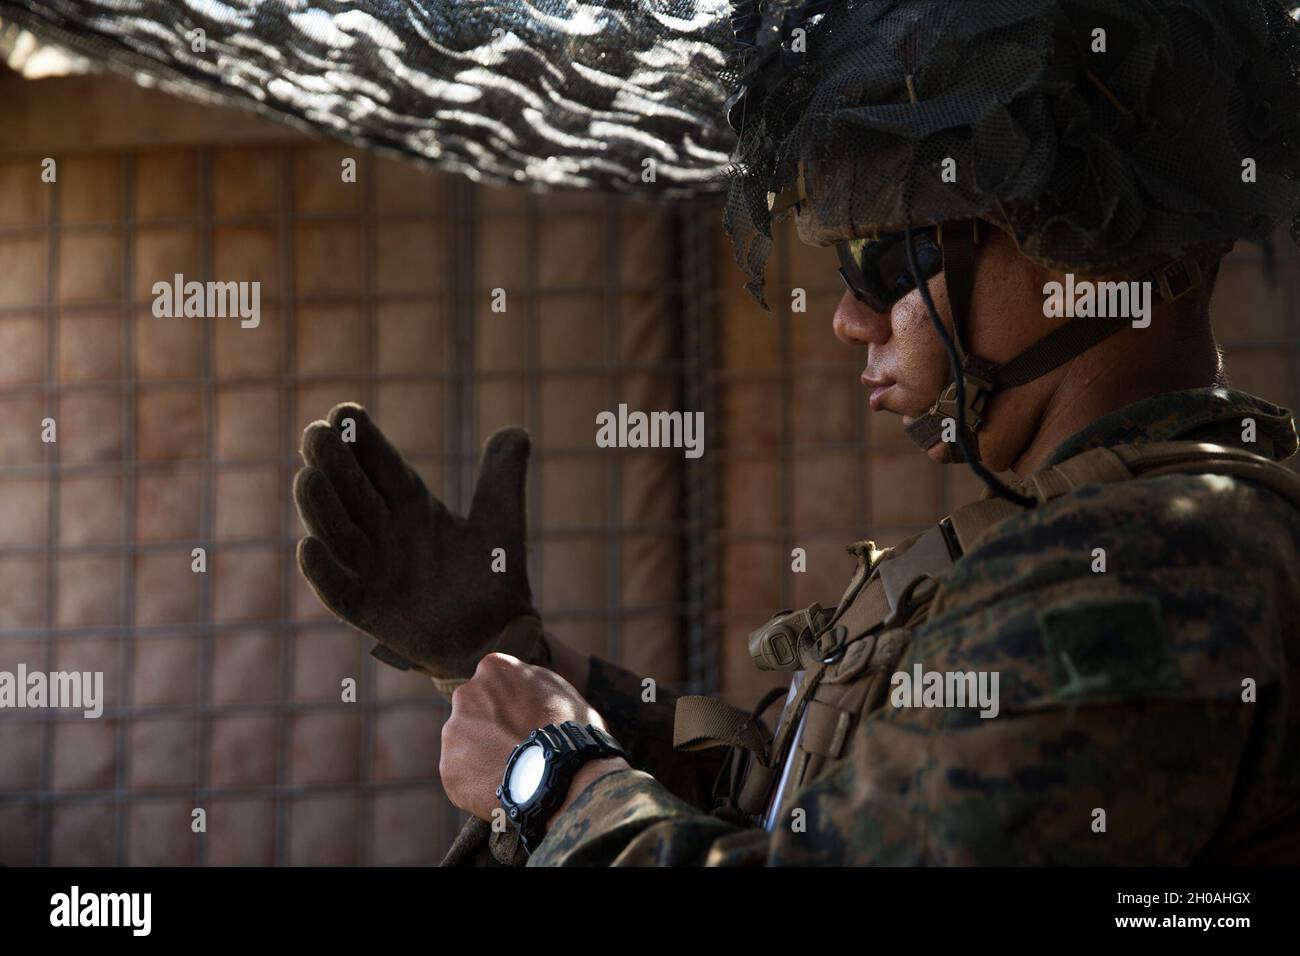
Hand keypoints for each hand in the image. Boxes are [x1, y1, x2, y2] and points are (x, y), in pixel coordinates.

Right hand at [294, 403, 536, 682]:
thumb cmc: (494, 576)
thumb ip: (504, 478)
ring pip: (337, 534)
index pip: (381, 466)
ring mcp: (373, 570)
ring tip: (308, 476)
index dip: (362, 440)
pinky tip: (308, 546)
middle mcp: (385, 532)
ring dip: (320, 507)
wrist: (497, 634)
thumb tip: (517, 431)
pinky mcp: (369, 610)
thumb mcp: (502, 522)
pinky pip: (339, 590)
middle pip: (351, 492)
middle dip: (334, 464)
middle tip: (317, 433)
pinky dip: (322, 570)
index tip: (344, 412)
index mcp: (412, 505)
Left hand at [440, 653, 628, 822]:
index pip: (495, 685)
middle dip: (491, 729)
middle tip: (517, 749)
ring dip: (483, 757)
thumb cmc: (571, 730)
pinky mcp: (448, 768)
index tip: (524, 723)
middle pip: (475, 713)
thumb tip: (522, 692)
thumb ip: (532, 685)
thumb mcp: (561, 691)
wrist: (560, 775)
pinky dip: (478, 786)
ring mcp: (454, 732)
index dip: (511, 707)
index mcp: (495, 668)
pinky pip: (463, 777)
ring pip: (466, 745)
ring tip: (513, 774)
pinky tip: (503, 790)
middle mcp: (466, 694)